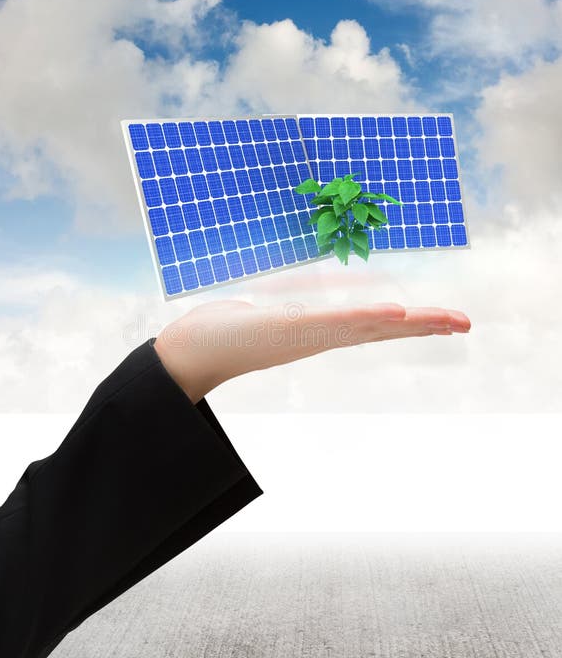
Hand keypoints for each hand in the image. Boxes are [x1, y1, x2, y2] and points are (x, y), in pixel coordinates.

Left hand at [153, 300, 470, 404]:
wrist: (190, 351)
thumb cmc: (228, 332)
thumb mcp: (269, 316)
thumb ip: (290, 313)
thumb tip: (297, 306)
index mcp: (320, 331)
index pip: (375, 326)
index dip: (413, 324)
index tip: (449, 321)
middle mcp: (320, 337)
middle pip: (382, 330)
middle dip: (426, 326)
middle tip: (466, 323)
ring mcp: (308, 335)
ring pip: (367, 326)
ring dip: (409, 324)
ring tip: (447, 320)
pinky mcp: (289, 329)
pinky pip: (333, 323)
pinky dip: (365, 320)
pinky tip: (394, 315)